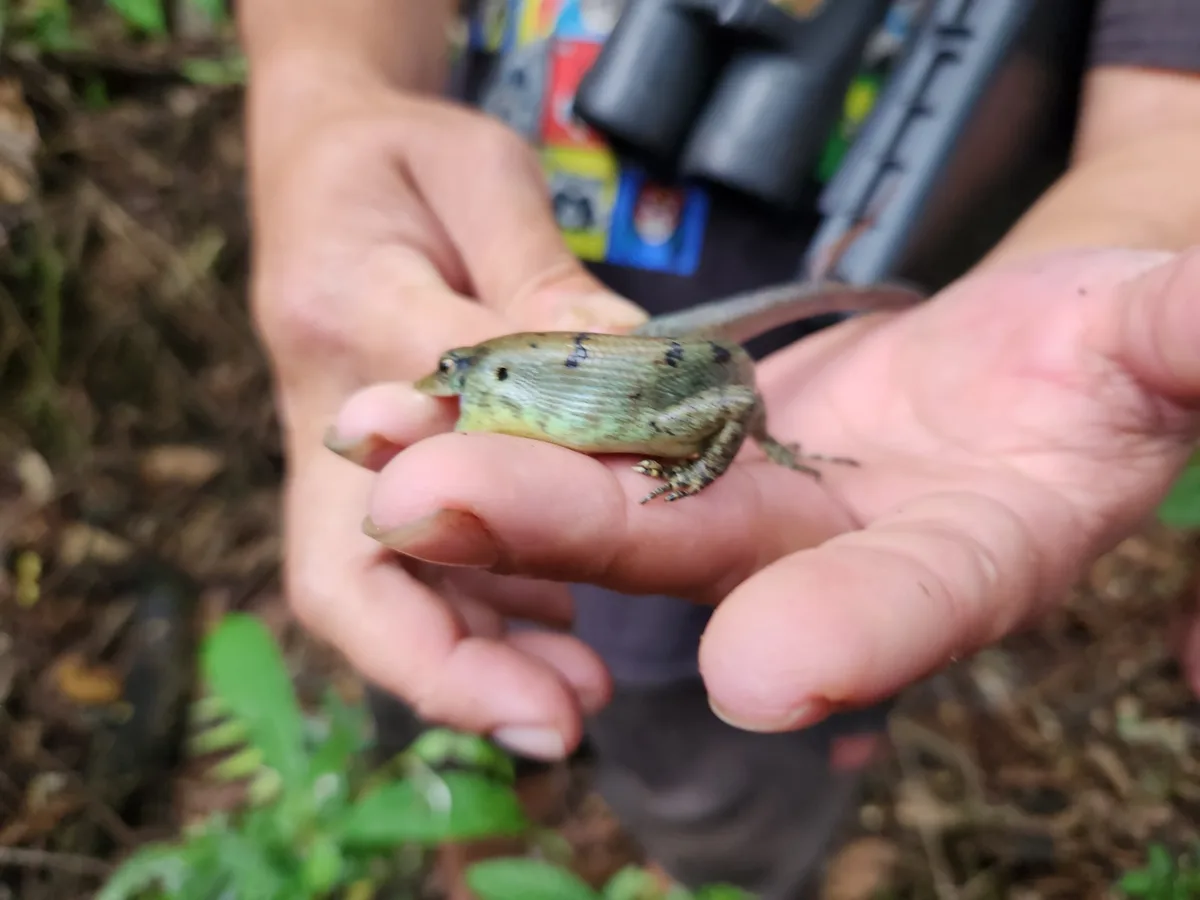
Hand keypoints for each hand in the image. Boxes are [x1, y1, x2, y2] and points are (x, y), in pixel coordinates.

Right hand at [248, 68, 646, 757]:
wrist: (322, 163)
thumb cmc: (405, 160)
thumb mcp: (478, 176)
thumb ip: (541, 278)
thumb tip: (632, 369)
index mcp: (349, 301)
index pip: (432, 418)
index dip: (499, 509)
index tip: (566, 597)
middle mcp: (322, 403)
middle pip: (345, 571)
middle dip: (443, 663)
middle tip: (559, 722)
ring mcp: (331, 454)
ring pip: (371, 595)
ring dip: (469, 662)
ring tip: (576, 702)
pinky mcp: (359, 480)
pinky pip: (404, 573)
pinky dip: (480, 616)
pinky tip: (560, 639)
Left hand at [340, 247, 1199, 745]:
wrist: (1028, 351)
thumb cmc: (1116, 350)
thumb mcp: (1165, 340)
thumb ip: (1182, 345)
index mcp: (978, 555)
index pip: (925, 599)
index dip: (856, 635)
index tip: (765, 668)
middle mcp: (839, 558)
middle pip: (703, 553)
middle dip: (568, 532)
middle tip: (429, 507)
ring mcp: (756, 509)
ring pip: (613, 500)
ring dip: (488, 480)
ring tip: (366, 447)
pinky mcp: (698, 454)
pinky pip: (589, 442)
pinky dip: (497, 426)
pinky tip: (399, 411)